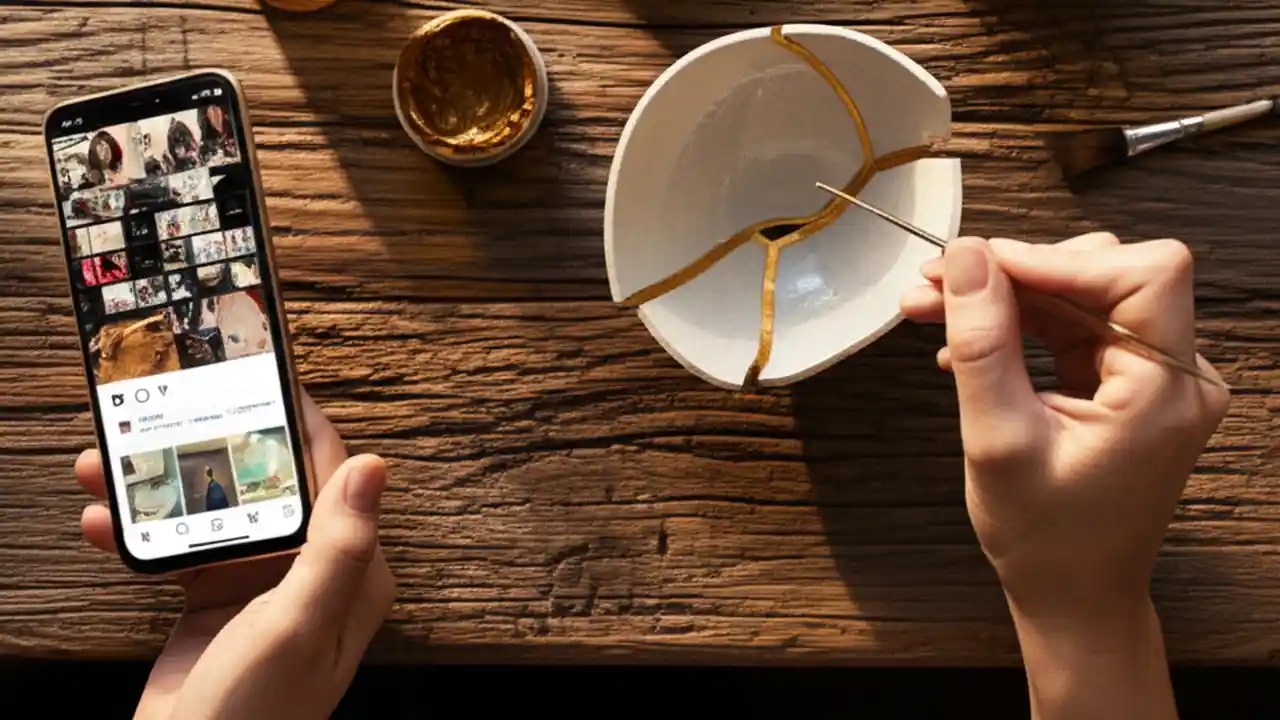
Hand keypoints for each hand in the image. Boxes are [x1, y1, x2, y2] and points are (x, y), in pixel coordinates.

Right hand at [76, 391, 394, 719]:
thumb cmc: (258, 712)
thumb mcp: (298, 622)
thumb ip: (336, 544)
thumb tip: (371, 464)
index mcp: (350, 568)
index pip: (330, 473)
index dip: (296, 420)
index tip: (259, 373)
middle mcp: (313, 568)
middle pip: (264, 482)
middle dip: (210, 446)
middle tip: (165, 410)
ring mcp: (262, 583)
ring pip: (215, 507)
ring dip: (161, 484)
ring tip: (105, 465)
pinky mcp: (216, 598)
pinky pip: (181, 544)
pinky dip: (141, 529)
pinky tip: (102, 519)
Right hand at [901, 235, 1228, 718]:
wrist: (1072, 596)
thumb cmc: (1043, 538)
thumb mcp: (998, 440)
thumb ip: (983, 344)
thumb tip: (965, 256)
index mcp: (1166, 391)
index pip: (1143, 275)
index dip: (1058, 259)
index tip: (980, 266)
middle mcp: (1178, 374)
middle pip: (1107, 275)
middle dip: (1015, 273)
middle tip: (934, 284)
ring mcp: (1156, 378)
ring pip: (1083, 294)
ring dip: (1006, 295)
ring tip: (932, 306)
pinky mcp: (1129, 384)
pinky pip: (1074, 326)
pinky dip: (1018, 324)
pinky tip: (963, 342)